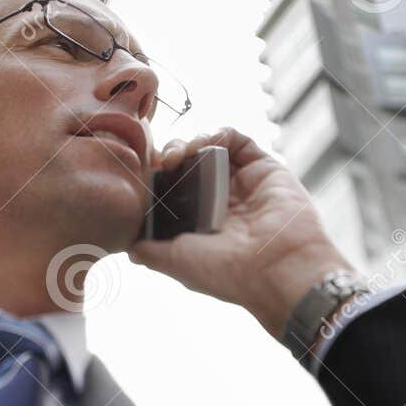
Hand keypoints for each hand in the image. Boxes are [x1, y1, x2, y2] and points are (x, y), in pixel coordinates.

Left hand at [127, 127, 356, 341]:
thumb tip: (129, 248)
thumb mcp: (178, 263)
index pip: (176, 191)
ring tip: (179, 153)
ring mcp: (244, 184)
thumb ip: (152, 251)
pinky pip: (238, 140)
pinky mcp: (264, 167)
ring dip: (190, 142)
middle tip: (162, 161)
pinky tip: (204, 143)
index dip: (159, 177)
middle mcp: (224, 202)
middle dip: (171, 156)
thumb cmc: (228, 272)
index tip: (144, 174)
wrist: (277, 268)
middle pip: (191, 165)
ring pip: (211, 149)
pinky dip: (218, 134)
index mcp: (205, 225)